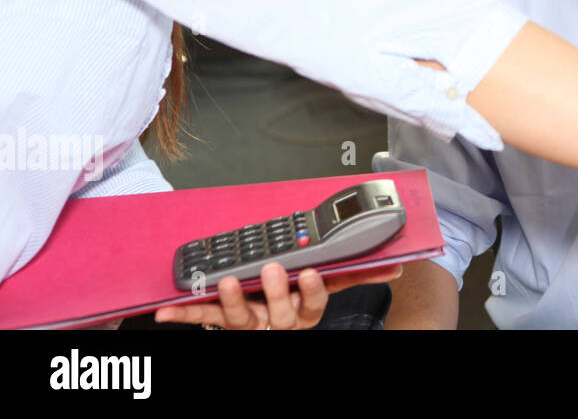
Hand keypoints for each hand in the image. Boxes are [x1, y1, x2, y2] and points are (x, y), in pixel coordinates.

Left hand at [153, 261, 401, 329]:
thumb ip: (359, 275)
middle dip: (275, 291)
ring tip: (227, 282)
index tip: (311, 273)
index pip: (314, 302)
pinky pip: (202, 319)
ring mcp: (249, 324)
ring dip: (231, 302)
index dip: (312, 290)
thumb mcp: (330, 287)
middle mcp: (277, 321)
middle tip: (273, 269)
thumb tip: (396, 268)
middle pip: (279, 311)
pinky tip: (163, 310)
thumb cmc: (299, 300)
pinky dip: (183, 314)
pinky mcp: (222, 324)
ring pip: (240, 319)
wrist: (268, 328)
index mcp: (304, 311)